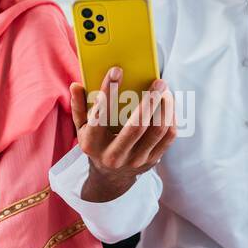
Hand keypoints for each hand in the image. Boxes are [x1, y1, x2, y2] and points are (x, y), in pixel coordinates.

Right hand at [69, 66, 175, 202]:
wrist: (110, 178)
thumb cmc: (96, 144)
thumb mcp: (81, 129)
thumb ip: (78, 107)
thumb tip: (76, 85)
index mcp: (93, 144)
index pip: (100, 115)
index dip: (108, 91)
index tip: (117, 70)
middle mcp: (114, 156)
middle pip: (137, 126)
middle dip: (150, 100)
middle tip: (159, 81)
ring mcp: (135, 161)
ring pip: (158, 130)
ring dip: (165, 108)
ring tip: (165, 91)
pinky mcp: (152, 161)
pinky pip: (168, 137)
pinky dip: (171, 118)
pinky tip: (168, 105)